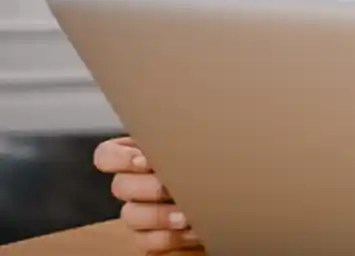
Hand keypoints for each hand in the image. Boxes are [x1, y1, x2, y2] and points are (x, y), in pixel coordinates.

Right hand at [94, 137, 203, 253]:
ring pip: (131, 215)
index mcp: (139, 155)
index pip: (107, 155)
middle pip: (120, 186)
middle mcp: (134, 184)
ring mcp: (139, 211)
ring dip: (159, 215)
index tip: (144, 160)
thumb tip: (193, 130)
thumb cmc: (213, 161)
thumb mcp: (198, 142)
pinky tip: (192, 230)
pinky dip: (168, 237)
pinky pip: (146, 241)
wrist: (232, 194)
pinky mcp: (150, 237)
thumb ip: (184, 138)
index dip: (118, 159)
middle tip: (172, 187)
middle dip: (150, 187)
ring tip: (187, 215)